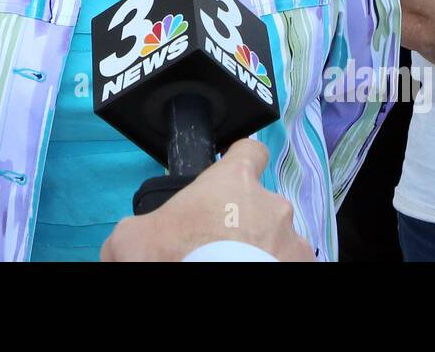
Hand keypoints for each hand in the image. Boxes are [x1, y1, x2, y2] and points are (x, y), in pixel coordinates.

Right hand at [101, 139, 316, 261]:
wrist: (206, 284)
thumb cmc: (174, 254)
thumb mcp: (133, 237)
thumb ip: (139, 225)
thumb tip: (131, 239)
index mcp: (234, 181)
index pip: (250, 151)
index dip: (240, 161)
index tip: (231, 180)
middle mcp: (271, 204)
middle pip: (261, 204)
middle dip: (245, 223)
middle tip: (219, 248)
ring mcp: (292, 240)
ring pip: (279, 238)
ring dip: (263, 250)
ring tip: (236, 266)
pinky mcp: (303, 266)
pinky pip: (289, 263)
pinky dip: (274, 268)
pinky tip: (253, 274)